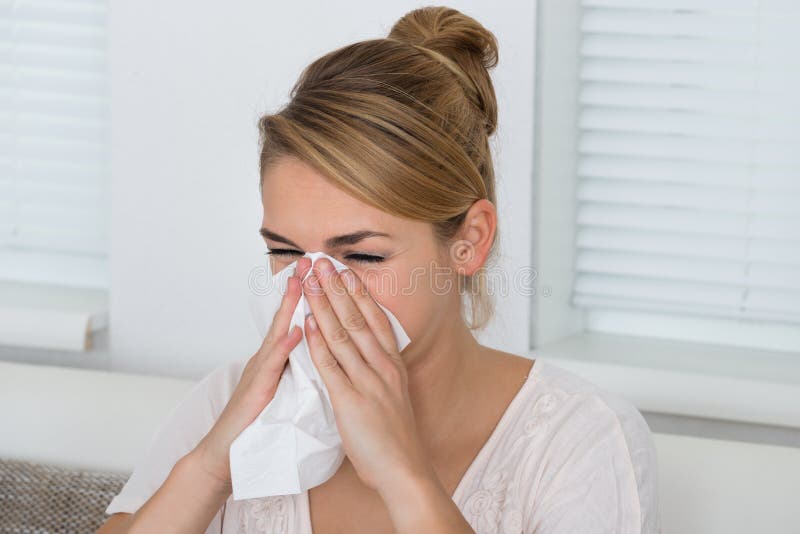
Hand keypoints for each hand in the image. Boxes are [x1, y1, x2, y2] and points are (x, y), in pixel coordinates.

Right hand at [193, 258, 314, 484]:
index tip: (321, 272)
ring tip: (302, 282)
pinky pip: (272, 366)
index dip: (308, 298)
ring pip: (277, 333)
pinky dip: (284, 347)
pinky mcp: (255, 390)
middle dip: (297, 289)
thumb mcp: (282, 389)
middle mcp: (267, 360)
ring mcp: (259, 372)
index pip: (295, 322)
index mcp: (277, 360)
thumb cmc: (256, 423)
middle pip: (284, 318)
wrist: (225, 454)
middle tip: (309, 260)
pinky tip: (296, 330)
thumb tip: (316, 351)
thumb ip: (294, 367)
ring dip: (289, 307)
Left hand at [301, 257, 433, 494]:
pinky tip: (308, 322)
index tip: (345, 271)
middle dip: (337, 288)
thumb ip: (381, 374)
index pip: (375, 319)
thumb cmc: (396, 439)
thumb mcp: (393, 397)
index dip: (358, 293)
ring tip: (310, 281)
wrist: (404, 470)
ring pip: (342, 334)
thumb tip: (370, 358)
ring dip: (324, 305)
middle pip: (357, 319)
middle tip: (322, 263)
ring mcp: (368, 381)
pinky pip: (331, 364)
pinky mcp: (351, 400)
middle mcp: (383, 367)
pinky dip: (318, 341)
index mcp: (393, 365)